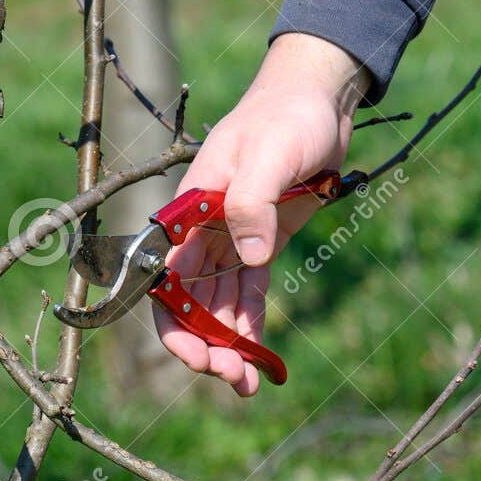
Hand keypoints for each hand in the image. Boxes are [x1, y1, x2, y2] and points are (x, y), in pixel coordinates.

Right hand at [155, 33, 369, 395]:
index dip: (173, 323)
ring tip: (247, 383)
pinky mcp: (262, 240)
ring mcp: (230, 238)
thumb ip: (251, 204)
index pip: (163, 279)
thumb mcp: (268, 155)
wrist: (317, 98)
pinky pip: (248, 293)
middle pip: (187, 302)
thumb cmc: (285, 117)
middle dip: (203, 345)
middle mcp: (200, 232)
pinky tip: (259, 357)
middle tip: (230, 378)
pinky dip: (251, 325)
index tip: (196, 357)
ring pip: (217, 305)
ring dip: (227, 344)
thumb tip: (250, 256)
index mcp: (187, 213)